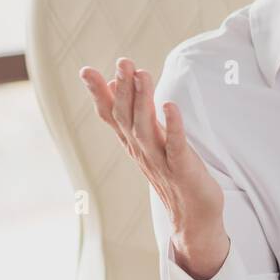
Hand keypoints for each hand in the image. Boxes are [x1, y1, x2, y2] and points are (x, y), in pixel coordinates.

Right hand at [78, 58, 227, 279]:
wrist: (193, 218)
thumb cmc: (174, 175)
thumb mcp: (150, 143)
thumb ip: (134, 117)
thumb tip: (117, 86)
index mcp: (133, 144)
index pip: (111, 116)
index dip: (99, 94)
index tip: (85, 70)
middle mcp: (142, 151)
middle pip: (126, 117)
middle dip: (123, 88)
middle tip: (122, 62)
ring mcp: (160, 161)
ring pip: (146, 128)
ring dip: (143, 100)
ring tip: (142, 74)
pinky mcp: (182, 169)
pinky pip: (176, 146)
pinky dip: (173, 126)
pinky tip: (170, 106)